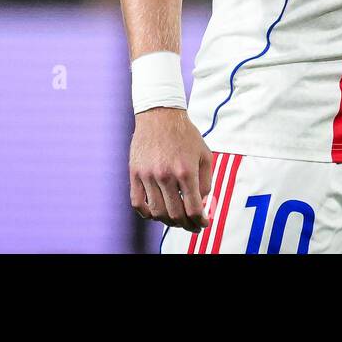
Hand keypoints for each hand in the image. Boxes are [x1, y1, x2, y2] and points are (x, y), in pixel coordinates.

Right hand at [129, 108, 213, 231]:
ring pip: (156, 212)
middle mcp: (166, 175)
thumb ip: (206, 181)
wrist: (160, 115)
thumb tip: (202, 204)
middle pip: (175, 215)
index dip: (199, 222)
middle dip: (186, 225)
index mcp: (186, 171)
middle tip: (191, 226)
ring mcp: (148, 175)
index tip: (202, 224)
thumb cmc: (186, 135)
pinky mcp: (134, 173)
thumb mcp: (204, 155)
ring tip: (175, 219)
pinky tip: (155, 213)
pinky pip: (137, 203)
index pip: (193, 208)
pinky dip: (146, 213)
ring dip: (167, 221)